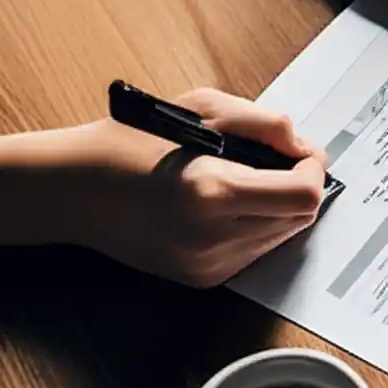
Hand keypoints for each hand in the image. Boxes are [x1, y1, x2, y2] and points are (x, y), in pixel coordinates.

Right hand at [68, 88, 327, 287]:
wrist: (73, 189)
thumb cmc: (131, 142)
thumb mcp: (201, 109)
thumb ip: (264, 124)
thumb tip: (303, 146)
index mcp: (212, 192)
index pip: (302, 195)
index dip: (313, 170)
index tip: (304, 154)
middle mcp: (212, 237)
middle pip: (300, 219)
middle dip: (301, 186)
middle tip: (281, 162)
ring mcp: (206, 264)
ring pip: (282, 238)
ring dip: (280, 207)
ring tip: (251, 179)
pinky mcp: (201, 279)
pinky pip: (255, 253)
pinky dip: (256, 226)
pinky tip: (230, 205)